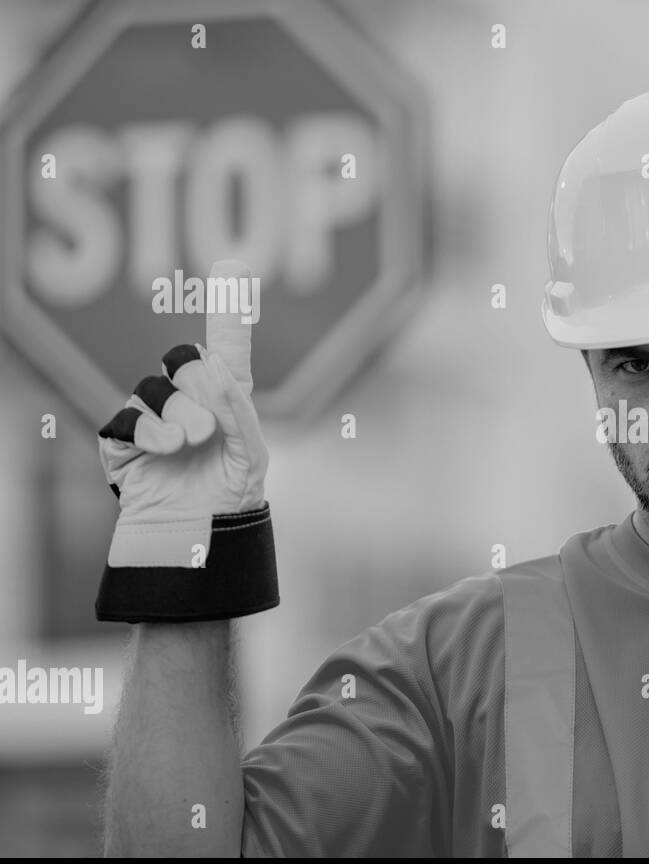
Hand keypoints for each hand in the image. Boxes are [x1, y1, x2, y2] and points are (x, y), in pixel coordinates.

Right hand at [98, 259, 267, 524]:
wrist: (199, 540)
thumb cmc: (230, 497)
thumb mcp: (252, 455)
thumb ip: (238, 410)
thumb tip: (210, 370)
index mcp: (227, 396)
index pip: (227, 344)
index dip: (228, 306)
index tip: (232, 266)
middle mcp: (188, 399)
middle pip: (184, 357)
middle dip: (199, 385)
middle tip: (211, 427)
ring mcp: (153, 417)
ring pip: (154, 387)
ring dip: (178, 413)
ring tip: (191, 443)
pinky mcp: (122, 441)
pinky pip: (125, 417)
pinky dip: (149, 431)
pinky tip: (166, 449)